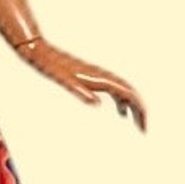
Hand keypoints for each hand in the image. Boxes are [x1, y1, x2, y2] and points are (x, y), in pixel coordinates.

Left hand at [13, 36, 145, 129]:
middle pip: (130, 92)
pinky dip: (120, 102)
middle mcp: (103, 75)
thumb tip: (98, 104)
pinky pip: (113, 90)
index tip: (143, 127)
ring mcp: (99, 75)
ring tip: (135, 124)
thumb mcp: (66, 82)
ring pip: (123, 91)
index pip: (128, 94)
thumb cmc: (52, 68)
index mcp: (100, 78)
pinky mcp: (93, 77)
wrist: (41, 53)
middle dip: (140, 111)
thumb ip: (81, 93)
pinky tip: (119, 112)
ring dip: (132, 107)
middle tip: (143, 130)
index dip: (139, 110)